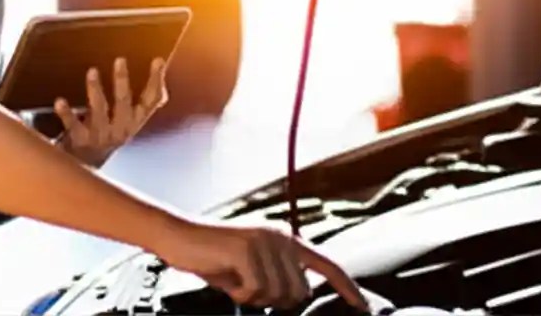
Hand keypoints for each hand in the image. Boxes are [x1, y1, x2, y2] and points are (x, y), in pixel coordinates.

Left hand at [53, 56, 168, 167]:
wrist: (85, 168)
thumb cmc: (108, 136)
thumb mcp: (129, 119)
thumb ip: (144, 98)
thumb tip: (161, 64)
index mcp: (134, 122)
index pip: (151, 101)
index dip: (156, 81)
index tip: (157, 60)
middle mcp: (120, 129)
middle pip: (124, 102)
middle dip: (122, 81)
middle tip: (120, 60)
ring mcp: (100, 136)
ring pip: (99, 110)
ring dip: (96, 90)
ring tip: (92, 72)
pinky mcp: (79, 141)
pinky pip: (73, 125)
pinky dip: (66, 113)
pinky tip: (60, 101)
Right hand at [155, 220, 368, 311]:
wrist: (176, 236)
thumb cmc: (211, 256)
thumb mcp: (249, 268)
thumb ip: (276, 278)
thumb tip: (294, 297)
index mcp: (284, 238)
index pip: (326, 264)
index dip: (347, 287)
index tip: (364, 306)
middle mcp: (279, 235)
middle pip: (298, 291)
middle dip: (274, 300)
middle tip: (246, 288)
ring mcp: (264, 240)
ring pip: (278, 294)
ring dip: (254, 297)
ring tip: (235, 280)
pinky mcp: (246, 249)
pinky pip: (256, 290)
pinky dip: (241, 294)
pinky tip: (228, 279)